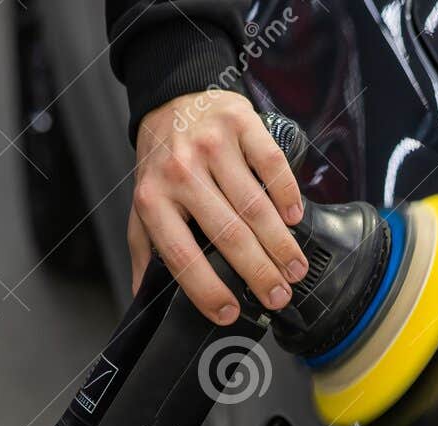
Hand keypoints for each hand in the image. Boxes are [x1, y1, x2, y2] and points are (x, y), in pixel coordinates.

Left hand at [130, 90, 306, 322]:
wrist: (171, 99)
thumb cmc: (161, 164)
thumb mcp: (143, 207)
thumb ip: (145, 252)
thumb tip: (144, 300)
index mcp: (153, 199)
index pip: (181, 256)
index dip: (207, 290)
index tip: (230, 313)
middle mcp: (180, 170)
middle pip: (228, 235)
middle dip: (260, 274)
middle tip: (278, 296)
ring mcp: (211, 144)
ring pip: (255, 206)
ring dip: (281, 244)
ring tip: (294, 268)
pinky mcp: (239, 122)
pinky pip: (272, 165)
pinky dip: (287, 196)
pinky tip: (294, 219)